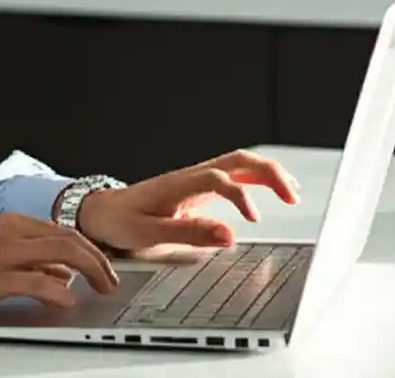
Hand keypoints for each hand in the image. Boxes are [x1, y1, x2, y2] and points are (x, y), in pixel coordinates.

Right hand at [0, 213, 120, 320]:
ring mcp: (2, 254)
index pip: (62, 229)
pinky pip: (37, 283)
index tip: (103, 264)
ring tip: (102, 288)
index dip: (88, 248)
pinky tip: (68, 302)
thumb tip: (59, 274)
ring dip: (90, 270)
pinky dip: (59, 292)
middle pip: (69, 239)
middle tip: (111, 279)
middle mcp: (10, 232)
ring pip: (62, 254)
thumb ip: (26, 261)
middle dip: (97, 259)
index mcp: (9, 223)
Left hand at [75, 150, 300, 257]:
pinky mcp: (199, 186)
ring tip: (292, 192)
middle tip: (291, 196)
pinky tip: (273, 189)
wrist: (102, 211)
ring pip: (239, 162)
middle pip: (237, 159)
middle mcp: (190, 176)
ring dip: (268, 172)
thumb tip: (228, 234)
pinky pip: (234, 173)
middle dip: (269, 173)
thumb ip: (190, 234)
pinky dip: (257, 177)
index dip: (240, 194)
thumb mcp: (149, 234)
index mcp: (178, 185)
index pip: (218, 178)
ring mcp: (196, 178)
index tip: (253, 219)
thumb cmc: (122, 221)